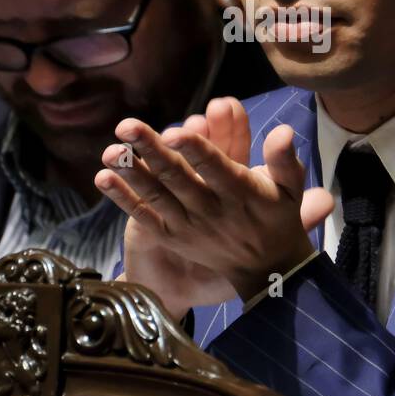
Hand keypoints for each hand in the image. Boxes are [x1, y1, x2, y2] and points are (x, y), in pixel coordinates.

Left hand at [96, 97, 331, 306]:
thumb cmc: (278, 219)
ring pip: (156, 195)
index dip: (195, 149)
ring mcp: (188, 224)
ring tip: (110, 150)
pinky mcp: (172, 235)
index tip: (174, 130)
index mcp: (239, 192)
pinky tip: (103, 178)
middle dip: (151, 150)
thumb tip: (284, 130)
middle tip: (127, 125)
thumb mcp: (291, 189)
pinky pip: (144, 216)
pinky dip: (122, 198)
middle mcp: (210, 208)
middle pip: (176, 176)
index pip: (215, 167)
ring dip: (131, 172)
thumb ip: (285, 160)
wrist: (265, 270)